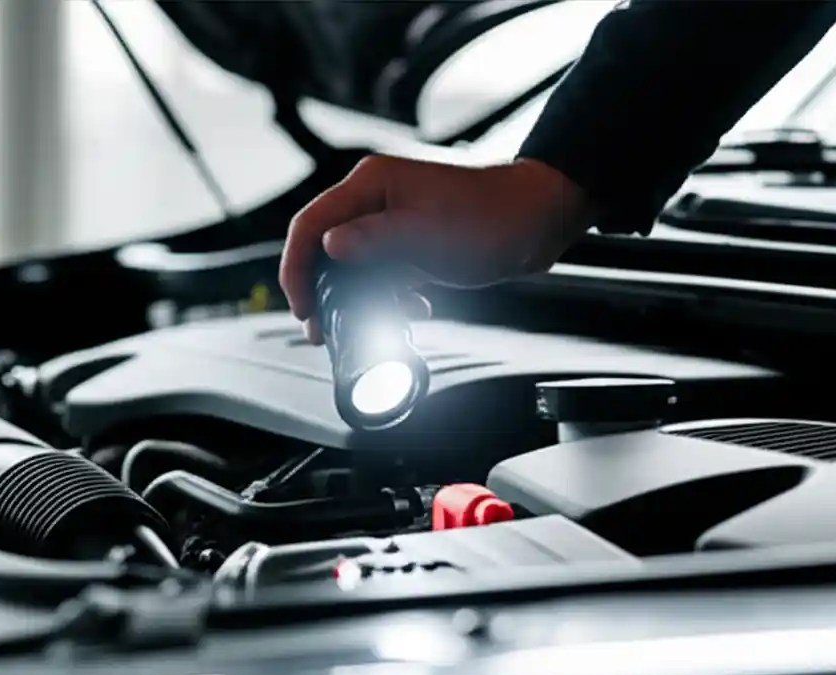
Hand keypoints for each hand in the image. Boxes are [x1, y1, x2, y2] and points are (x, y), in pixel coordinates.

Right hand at [279, 155, 597, 343]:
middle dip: (323, 291)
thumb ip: (371, 241)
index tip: (301, 305)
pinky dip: (389, 297)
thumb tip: (328, 247)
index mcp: (370, 185)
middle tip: (322, 328)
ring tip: (368, 327)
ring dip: (358, 298)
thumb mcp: (424, 233)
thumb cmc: (492, 217)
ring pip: (354, 265)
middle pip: (326, 247)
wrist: (539, 219)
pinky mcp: (413, 241)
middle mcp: (376, 199)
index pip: (310, 224)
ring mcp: (394, 220)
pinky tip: (410, 313)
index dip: (296, 267)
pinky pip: (384, 272)